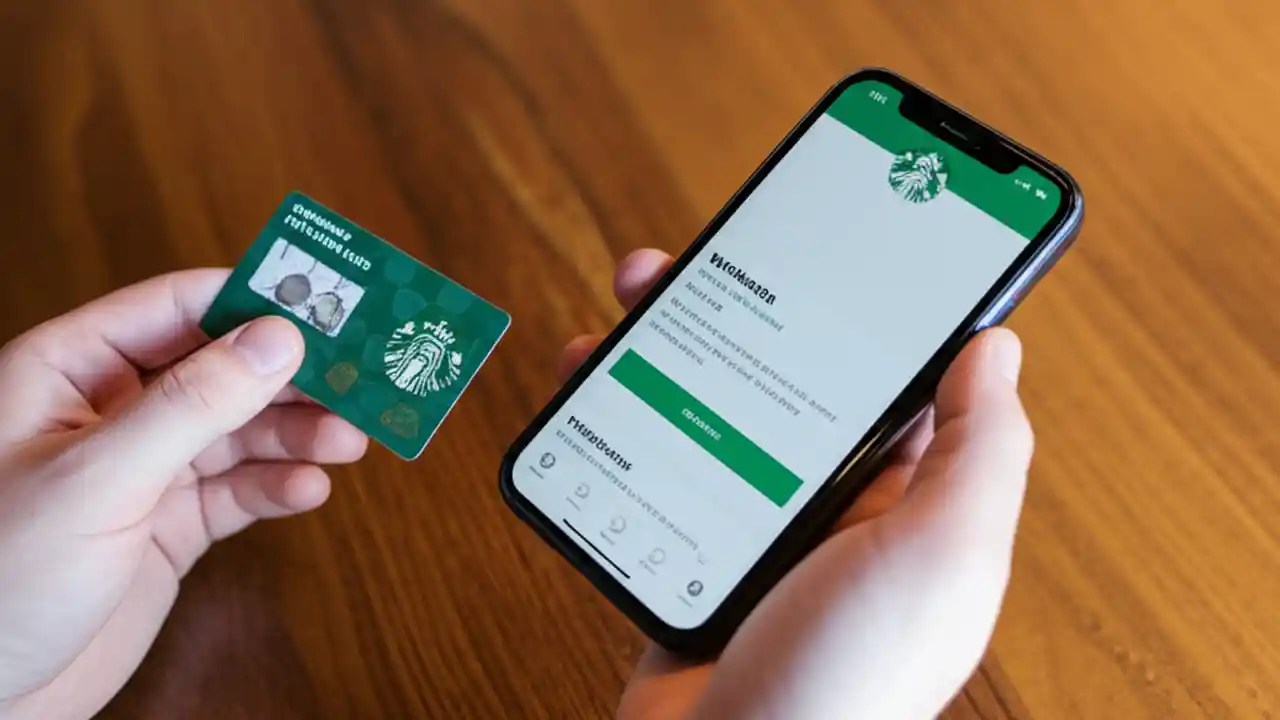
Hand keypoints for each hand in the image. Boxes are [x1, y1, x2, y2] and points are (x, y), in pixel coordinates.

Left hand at [0, 270, 367, 718]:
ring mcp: (144, 469)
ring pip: (239, 429)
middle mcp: (112, 412)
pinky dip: (278, 486)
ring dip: (296, 432)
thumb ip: (192, 404)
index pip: (176, 308)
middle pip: (221, 368)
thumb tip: (277, 338)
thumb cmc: (2, 577)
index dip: (252, 301)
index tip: (328, 303)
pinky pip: (238, 490)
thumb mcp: (99, 477)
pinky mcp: (169, 525)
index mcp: (70, 371)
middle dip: (289, 375)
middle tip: (359, 376)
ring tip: (348, 440)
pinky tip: (309, 490)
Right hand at [558, 250, 1034, 719]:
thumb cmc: (847, 680)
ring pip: (710, 409)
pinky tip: (591, 386)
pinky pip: (653, 462)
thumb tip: (995, 345)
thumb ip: (980, 451)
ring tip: (629, 304)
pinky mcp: (685, 551)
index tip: (830, 239)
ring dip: (667, 348)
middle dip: (740, 309)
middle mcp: (828, 507)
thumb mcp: (938, 556)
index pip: (890, 377)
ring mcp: (751, 528)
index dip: (863, 304)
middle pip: (783, 377)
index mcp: (901, 500)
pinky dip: (620, 415)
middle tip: (693, 258)